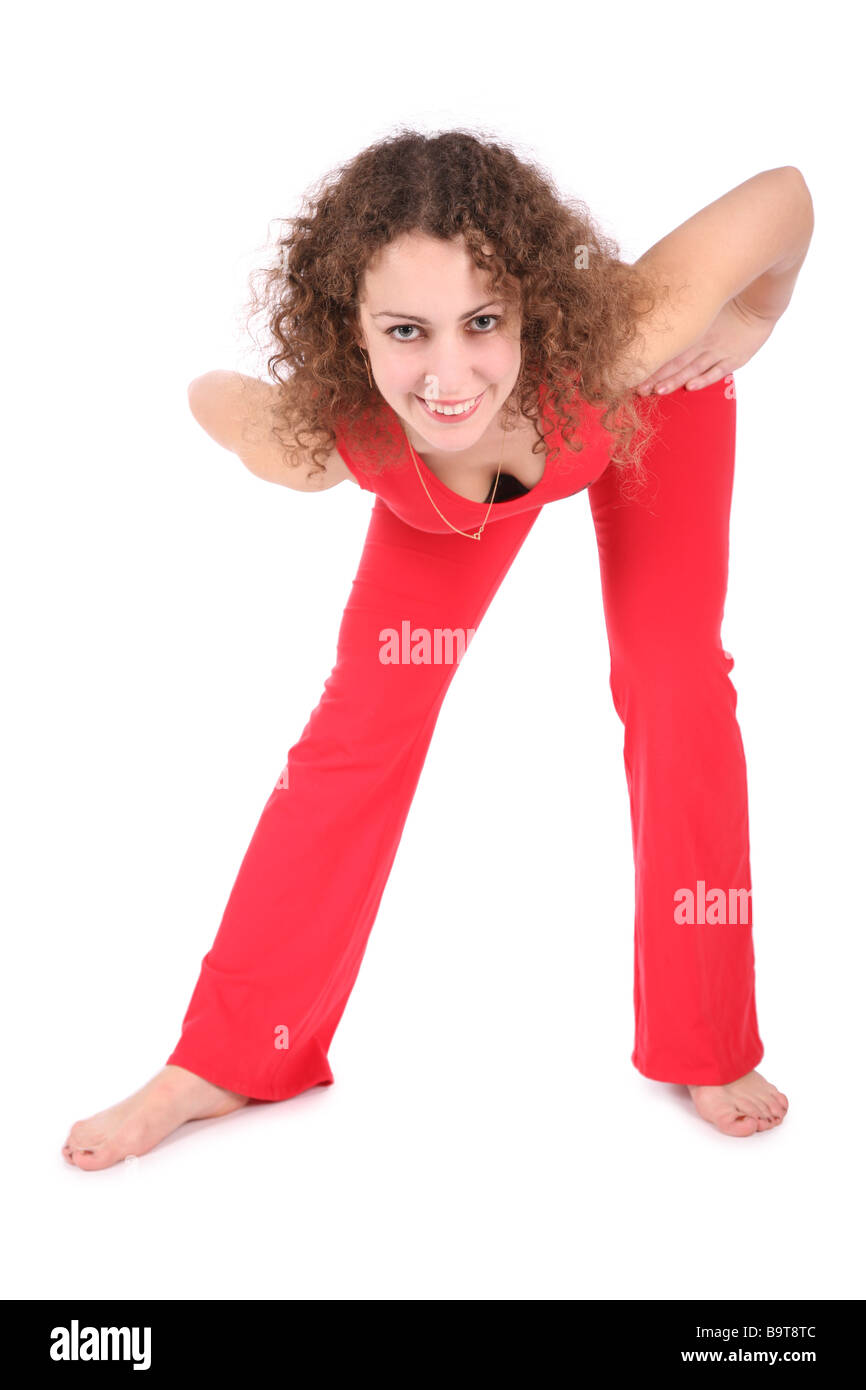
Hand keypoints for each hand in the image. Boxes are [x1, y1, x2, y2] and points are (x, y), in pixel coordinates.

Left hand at [634, 296, 777, 394]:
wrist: (760, 296)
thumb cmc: (730, 294)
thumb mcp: (700, 296)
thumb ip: (678, 304)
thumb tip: (651, 302)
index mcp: (693, 325)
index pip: (666, 346)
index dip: (648, 359)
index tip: (630, 370)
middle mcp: (704, 339)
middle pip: (675, 360)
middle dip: (655, 375)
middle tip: (638, 388)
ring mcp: (720, 350)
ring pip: (693, 368)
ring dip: (675, 381)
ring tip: (658, 391)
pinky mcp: (735, 357)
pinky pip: (717, 371)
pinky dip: (704, 380)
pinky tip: (690, 387)